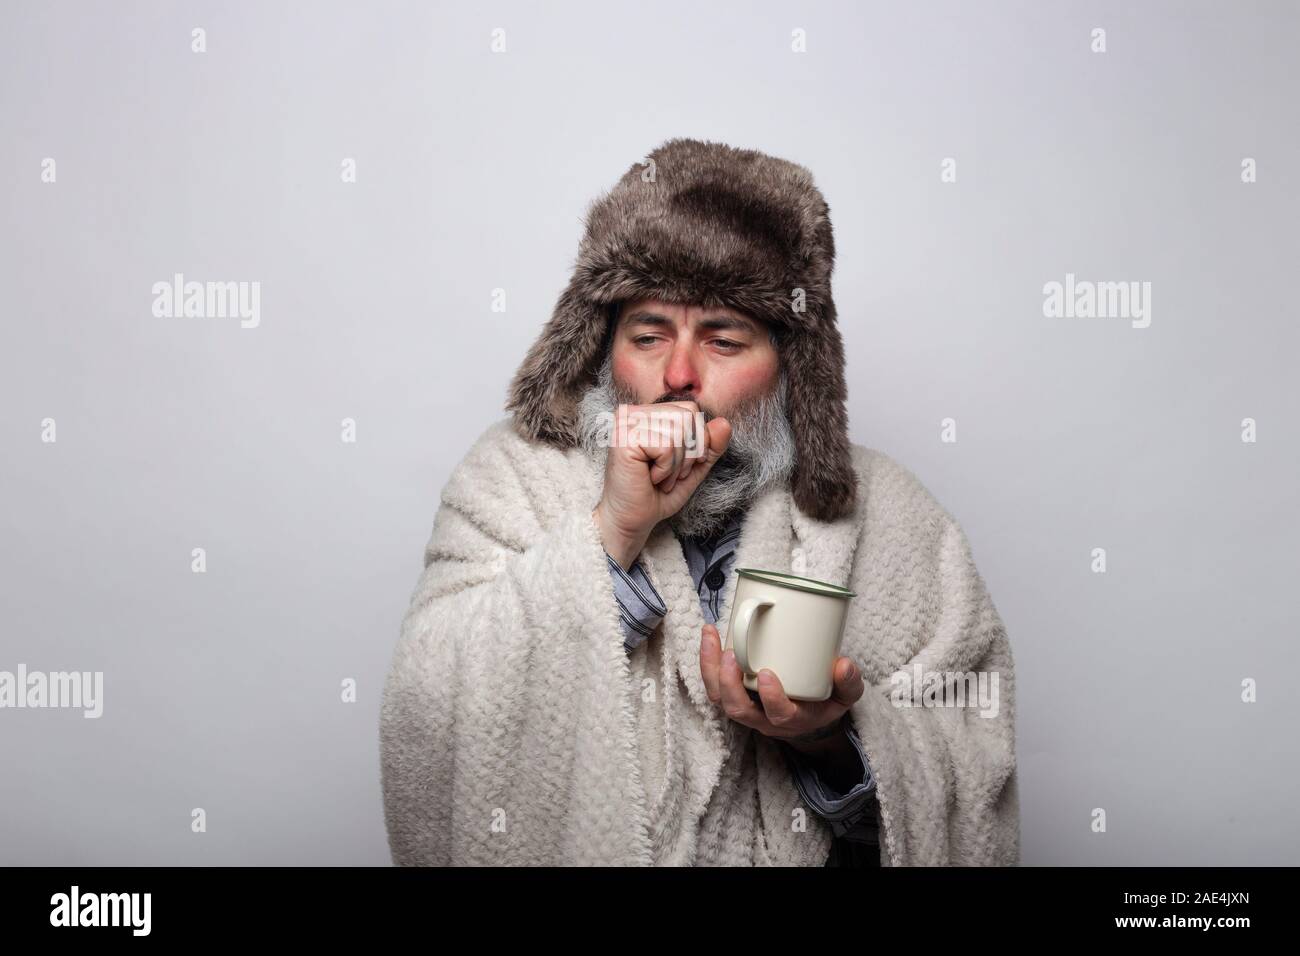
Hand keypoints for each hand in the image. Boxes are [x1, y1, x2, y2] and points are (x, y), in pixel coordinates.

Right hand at [593, 401, 731, 568]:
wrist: (633, 521)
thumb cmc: (657, 494)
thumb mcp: (693, 467)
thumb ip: (710, 445)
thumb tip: (725, 423)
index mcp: (647, 413)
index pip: (690, 409)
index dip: (696, 440)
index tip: (678, 465)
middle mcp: (633, 412)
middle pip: (687, 417)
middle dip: (688, 453)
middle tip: (668, 475)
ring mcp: (626, 423)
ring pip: (679, 431)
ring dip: (676, 464)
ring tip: (659, 478)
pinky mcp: (624, 438)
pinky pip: (667, 446)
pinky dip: (666, 469)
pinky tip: (650, 478)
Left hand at [699, 623, 863, 744]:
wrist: (808, 715)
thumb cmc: (824, 702)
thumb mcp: (845, 696)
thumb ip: (849, 683)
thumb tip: (844, 665)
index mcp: (792, 719)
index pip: (778, 715)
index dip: (771, 698)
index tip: (767, 673)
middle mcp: (764, 719)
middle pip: (737, 710)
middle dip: (729, 683)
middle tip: (730, 654)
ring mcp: (747, 708)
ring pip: (719, 698)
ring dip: (711, 669)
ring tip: (711, 637)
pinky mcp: (735, 695)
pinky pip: (714, 685)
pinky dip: (707, 661)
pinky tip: (709, 635)